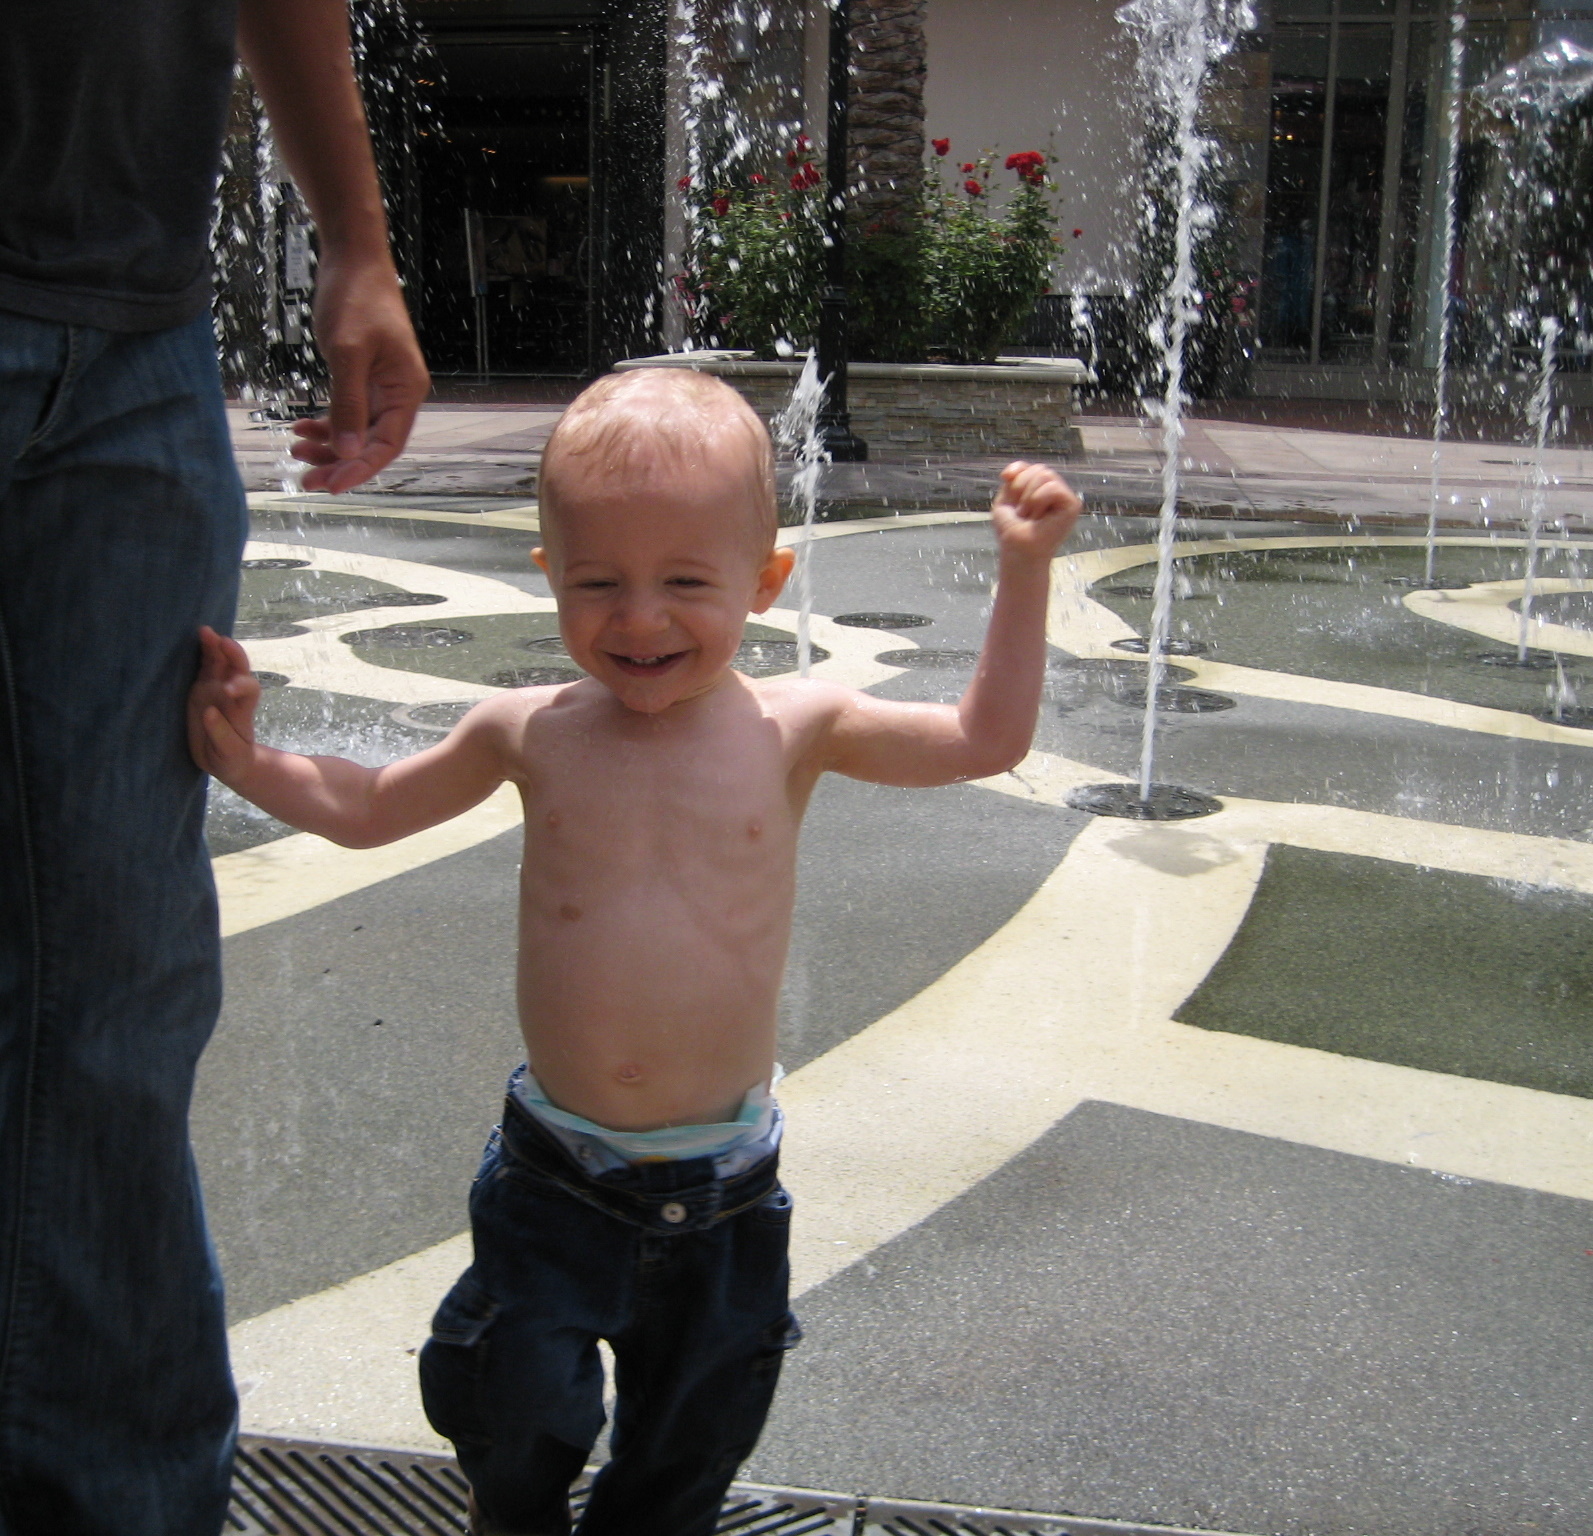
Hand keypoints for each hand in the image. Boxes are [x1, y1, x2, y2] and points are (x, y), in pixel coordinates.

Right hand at [189, 627, 262, 781]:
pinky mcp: (202, 687)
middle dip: (233, 654)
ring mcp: (217, 688)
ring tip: (205, 631)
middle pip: (238, 668)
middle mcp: (232, 694)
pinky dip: (202, 651)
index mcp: (242, 710)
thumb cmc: (232, 758)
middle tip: (222, 642)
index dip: (240, 685)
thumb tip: (209, 712)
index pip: (249, 690)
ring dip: (215, 646)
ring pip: (220, 662)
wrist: (226, 759)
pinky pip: (204, 665)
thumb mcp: (229, 754)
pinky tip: (197, 637)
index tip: (228, 690)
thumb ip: (221, 734)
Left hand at [292, 255, 429, 492]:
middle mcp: (398, 394)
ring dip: (328, 446)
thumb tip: (345, 452)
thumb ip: (348, 403)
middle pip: (371, 444)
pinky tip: (300, 426)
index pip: (387, 445)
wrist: (353, 261)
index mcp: (406, 391)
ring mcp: (381, 387)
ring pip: (355, 432)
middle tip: (305, 480)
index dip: (360, 469)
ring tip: (295, 450)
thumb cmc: (356, 299)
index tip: (331, 486)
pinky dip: (325, 423)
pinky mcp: (362, 377)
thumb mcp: (348, 352)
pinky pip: (346, 412)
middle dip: (339, 463)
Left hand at [990, 461, 1084, 561]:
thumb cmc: (1012, 530)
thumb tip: (1009, 472)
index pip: (1030, 466)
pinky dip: (1039, 500)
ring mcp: (1065, 497)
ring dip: (1029, 498)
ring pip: (1045, 475)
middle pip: (1039, 469)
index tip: (1005, 479)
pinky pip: (1053, 488)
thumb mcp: (1006, 500)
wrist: (1017, 549)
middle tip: (1021, 512)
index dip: (1017, 470)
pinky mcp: (1073, 505)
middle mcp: (1055, 491)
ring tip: (1029, 516)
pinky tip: (1038, 517)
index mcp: (1040, 488)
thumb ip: (1012, 481)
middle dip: (1021, 487)